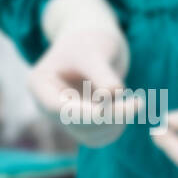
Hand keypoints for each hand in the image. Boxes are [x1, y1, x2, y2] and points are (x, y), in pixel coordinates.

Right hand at [28, 0, 138, 146]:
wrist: (95, 42)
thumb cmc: (90, 40)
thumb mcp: (95, 52)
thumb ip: (102, 74)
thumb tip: (114, 95)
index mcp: (40, 84)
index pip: (58, 109)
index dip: (84, 114)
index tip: (109, 110)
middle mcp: (47, 105)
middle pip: (76, 124)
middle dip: (108, 117)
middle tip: (138, 103)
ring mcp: (64, 117)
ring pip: (90, 135)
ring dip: (114, 123)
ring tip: (134, 101)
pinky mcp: (82, 124)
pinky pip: (100, 136)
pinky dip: (117, 126)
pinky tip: (129, 107)